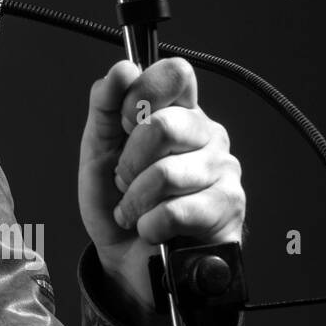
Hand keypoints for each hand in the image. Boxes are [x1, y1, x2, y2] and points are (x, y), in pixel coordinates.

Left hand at [78, 58, 245, 325]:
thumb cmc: (114, 200)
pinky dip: (149, 224)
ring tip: (134, 209)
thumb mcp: (97, 148)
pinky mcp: (228, 209)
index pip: (176, 73)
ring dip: (134, 200)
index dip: (143, 93)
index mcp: (178, 112)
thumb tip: (124, 68)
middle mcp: (207, 135)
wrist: (124, 257)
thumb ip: (105, 105)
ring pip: (167, 173)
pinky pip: (176, 210)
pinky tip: (151, 229)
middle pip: (165, 125)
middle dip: (128, 161)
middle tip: (124, 179)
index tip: (123, 123)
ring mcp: (223, 171)